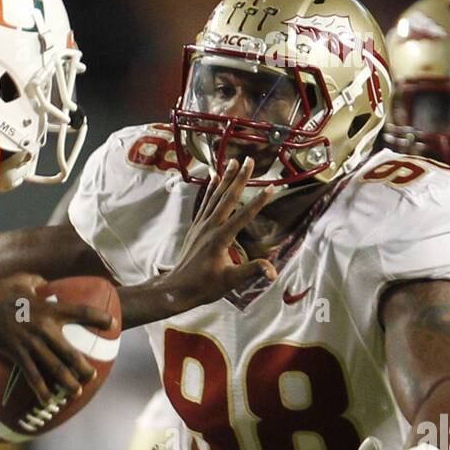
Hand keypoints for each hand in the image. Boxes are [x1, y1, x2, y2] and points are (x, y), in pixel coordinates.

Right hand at [0, 270, 111, 404]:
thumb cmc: (0, 289)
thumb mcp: (24, 279)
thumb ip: (40, 284)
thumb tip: (47, 287)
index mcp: (49, 308)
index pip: (81, 312)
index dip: (98, 318)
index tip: (112, 324)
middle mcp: (43, 328)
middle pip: (71, 352)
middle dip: (84, 368)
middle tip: (93, 377)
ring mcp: (30, 343)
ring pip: (55, 368)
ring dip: (68, 383)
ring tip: (76, 392)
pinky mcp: (16, 353)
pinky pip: (32, 375)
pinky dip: (41, 390)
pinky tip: (48, 400)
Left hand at [161, 158, 276, 309]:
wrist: (177, 289)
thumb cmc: (204, 287)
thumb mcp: (230, 281)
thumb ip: (251, 271)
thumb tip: (273, 272)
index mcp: (221, 239)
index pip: (244, 216)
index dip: (259, 201)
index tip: (272, 187)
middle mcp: (210, 227)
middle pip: (228, 198)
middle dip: (241, 178)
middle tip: (250, 160)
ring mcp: (201, 225)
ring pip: (215, 196)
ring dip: (226, 178)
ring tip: (234, 161)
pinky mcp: (196, 227)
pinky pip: (204, 203)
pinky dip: (210, 189)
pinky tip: (215, 177)